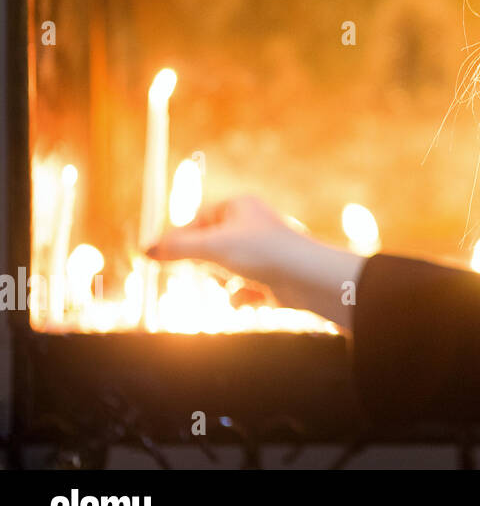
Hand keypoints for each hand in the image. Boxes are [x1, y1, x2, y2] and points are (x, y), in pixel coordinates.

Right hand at [148, 196, 364, 328]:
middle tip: (210, 274)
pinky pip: (239, 289)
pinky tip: (253, 300)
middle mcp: (250, 225)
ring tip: (237, 286)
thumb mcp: (212, 247)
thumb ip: (177, 249)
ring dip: (223, 285)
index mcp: (238, 206)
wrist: (309, 279)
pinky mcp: (269, 276)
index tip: (160, 259)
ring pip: (222, 273)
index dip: (180, 242)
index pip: (195, 221)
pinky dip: (241, 298)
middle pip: (207, 250)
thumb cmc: (264, 252)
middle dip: (207, 269)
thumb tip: (145, 250)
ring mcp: (260, 251)